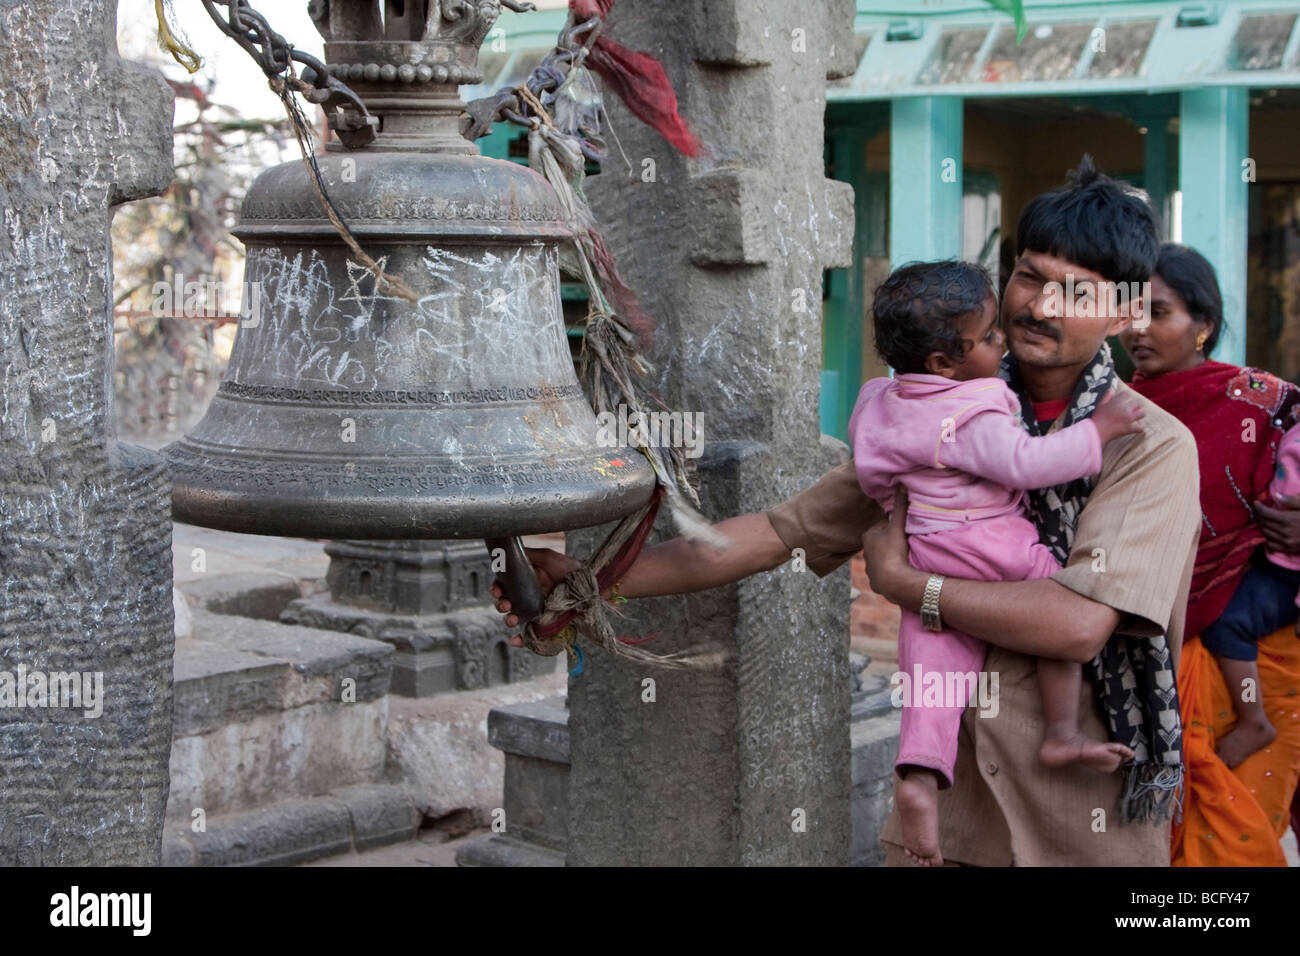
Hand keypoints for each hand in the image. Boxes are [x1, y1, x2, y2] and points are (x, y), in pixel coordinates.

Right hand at [490, 547, 580, 645]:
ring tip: (512, 619)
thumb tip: (511, 553)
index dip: (496, 589)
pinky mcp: (544, 625)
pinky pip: (529, 635)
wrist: (588, 585)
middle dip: (500, 605)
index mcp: (525, 582)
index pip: (503, 587)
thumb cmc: (569, 569)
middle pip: (505, 604)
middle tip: (505, 605)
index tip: (496, 590)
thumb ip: (530, 555)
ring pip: (514, 619)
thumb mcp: (549, 557)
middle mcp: (527, 598)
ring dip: (508, 620)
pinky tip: (515, 640)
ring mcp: (535, 612)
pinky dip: (520, 640)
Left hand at [860, 487, 912, 603]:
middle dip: (892, 542)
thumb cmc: (893, 551)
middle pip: (882, 542)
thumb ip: (900, 506)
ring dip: (892, 557)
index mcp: (867, 537)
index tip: (904, 530)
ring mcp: (869, 568)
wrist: (894, 581)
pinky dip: (891, 571)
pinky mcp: (874, 582)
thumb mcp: (898, 526)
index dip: (894, 527)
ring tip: (904, 557)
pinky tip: (899, 570)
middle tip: (906, 543)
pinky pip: (884, 573)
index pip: (883, 526)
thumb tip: (900, 484)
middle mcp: (865, 552)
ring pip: (883, 558)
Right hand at [1090, 390, 1144, 443]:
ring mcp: (1129, 418)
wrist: (1096, 431)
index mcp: (1118, 402)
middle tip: (1131, 409)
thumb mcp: (1100, 404)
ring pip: (1142, 413)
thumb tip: (1112, 389)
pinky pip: (1140, 427)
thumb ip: (1107, 396)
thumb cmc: (1097, 418)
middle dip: (1134, 406)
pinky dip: (1138, 428)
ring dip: (1139, 414)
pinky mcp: (1129, 428)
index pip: (1128, 394)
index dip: (1127, 397)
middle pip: (1137, 403)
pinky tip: (1134, 428)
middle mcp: (1125, 408)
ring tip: (1135, 417)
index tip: (1125, 401)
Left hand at [1254, 492, 1299, 554]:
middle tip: (1258, 510)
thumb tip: (1276, 496)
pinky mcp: (1289, 550)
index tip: (1256, 503)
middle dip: (1258, 515)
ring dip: (1261, 526)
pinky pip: (1271, 545)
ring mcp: (1286, 542)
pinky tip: (1269, 533)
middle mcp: (1285, 532)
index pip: (1266, 513)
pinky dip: (1267, 538)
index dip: (1258, 507)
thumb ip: (1292, 501)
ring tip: (1262, 520)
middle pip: (1263, 523)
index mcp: (1289, 519)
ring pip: (1265, 534)